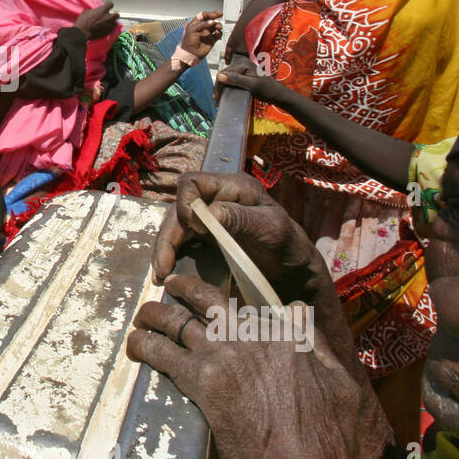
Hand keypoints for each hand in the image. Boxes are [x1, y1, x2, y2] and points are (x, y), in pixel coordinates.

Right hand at [74, 1, 118, 39]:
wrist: (82, 31)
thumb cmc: (83, 21)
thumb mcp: (87, 11)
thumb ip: (94, 11)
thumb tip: (94, 12)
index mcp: (103, 10)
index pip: (110, 4)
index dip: (108, 5)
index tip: (107, 6)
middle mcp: (108, 17)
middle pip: (117, 14)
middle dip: (114, 14)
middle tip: (110, 15)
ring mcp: (108, 25)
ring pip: (115, 23)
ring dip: (112, 22)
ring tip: (108, 23)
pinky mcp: (107, 32)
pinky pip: (112, 29)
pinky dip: (110, 28)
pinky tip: (105, 28)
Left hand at [125, 271, 391, 458]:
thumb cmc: (327, 439)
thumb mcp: (344, 387)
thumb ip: (323, 348)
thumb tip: (302, 316)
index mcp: (287, 334)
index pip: (257, 304)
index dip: (237, 302)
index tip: (225, 300)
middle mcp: (251, 335)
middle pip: (209, 299)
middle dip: (186, 288)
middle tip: (172, 285)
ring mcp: (223, 353)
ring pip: (179, 320)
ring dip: (157, 314)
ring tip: (144, 314)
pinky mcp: (199, 378)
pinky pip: (162, 352)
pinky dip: (144, 345)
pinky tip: (135, 345)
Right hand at [152, 171, 359, 370]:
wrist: (297, 273)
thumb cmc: (290, 248)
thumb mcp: (271, 231)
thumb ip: (241, 219)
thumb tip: (207, 213)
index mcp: (235, 187)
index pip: (193, 183)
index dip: (186, 204)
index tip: (197, 230)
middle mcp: (218, 198)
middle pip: (179, 208)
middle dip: (168, 236)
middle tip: (163, 268)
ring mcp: (211, 217)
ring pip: (176, 225)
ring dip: (165, 248)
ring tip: (161, 275)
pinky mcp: (207, 236)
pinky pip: (182, 240)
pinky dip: (172, 255)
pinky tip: (167, 273)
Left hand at [181, 10, 222, 59]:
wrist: (190, 54)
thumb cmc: (188, 42)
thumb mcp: (192, 30)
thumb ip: (202, 25)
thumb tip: (211, 21)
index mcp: (196, 23)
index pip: (203, 15)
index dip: (210, 13)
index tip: (215, 14)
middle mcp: (202, 27)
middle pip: (211, 19)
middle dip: (216, 17)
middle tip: (220, 15)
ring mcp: (207, 33)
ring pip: (215, 26)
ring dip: (218, 25)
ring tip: (218, 27)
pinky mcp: (212, 39)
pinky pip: (218, 34)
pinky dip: (219, 33)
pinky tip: (218, 33)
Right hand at [215, 60, 282, 103]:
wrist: (277, 94)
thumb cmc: (267, 90)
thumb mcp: (252, 85)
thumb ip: (236, 80)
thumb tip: (219, 76)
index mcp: (243, 63)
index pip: (224, 73)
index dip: (219, 86)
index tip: (217, 98)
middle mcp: (241, 63)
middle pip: (224, 74)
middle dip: (219, 87)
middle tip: (217, 100)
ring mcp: (242, 69)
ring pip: (226, 77)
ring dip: (222, 88)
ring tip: (219, 98)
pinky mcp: (244, 74)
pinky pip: (231, 79)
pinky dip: (227, 86)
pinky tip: (224, 93)